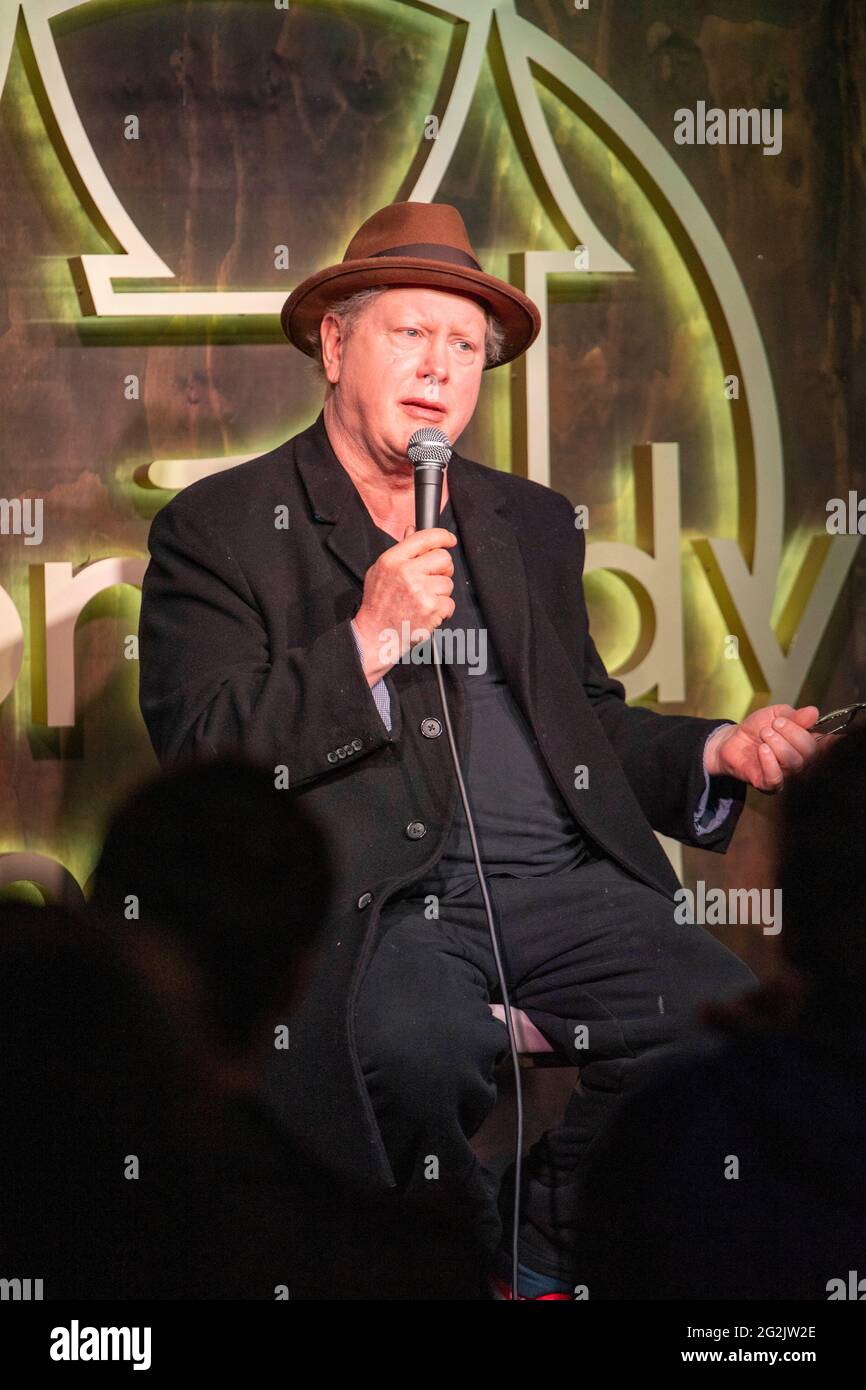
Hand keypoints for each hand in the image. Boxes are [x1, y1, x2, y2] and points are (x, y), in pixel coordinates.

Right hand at [352, 525, 456, 684]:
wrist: (376, 635)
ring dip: (440, 593)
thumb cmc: (378, 604)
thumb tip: (413, 530)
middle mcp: (406, 573)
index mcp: (393, 560)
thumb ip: (400, 550)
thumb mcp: (380, 571)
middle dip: (444, 569)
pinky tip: (427, 613)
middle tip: (433, 579)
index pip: (425, 538)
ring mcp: (420, 591)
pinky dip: (443, 610)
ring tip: (423, 601)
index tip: (449, 540)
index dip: (442, 536)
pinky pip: (450, 603)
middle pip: (443, 559)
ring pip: (448, 583)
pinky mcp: (431, 608)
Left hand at [703, 704, 820, 792]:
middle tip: (773, 725)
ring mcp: (786, 775)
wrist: (733, 739)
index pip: (822, 742)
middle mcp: (801, 761)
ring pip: (793, 763)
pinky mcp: (768, 785)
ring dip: (777, 743)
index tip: (793, 719)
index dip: (812, 730)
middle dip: (791, 733)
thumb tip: (814, 713)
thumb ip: (795, 715)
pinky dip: (769, 762)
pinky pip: (776, 778)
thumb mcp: (776, 714)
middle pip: (810, 752)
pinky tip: (762, 749)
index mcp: (806, 744)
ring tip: (764, 734)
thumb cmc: (757, 728)